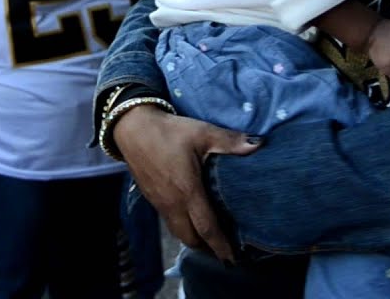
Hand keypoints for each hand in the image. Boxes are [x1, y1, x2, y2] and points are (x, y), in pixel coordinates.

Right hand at [113, 106, 261, 262]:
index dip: (221, 246)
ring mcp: (160, 203)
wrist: (131, 128)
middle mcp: (173, 203)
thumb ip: (230, 141)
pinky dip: (183, 226)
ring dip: (194, 238)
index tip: (233, 260)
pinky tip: (191, 217)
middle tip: (225, 249)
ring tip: (210, 237)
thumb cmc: (168, 131)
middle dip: (208, 248)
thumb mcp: (202, 133)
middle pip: (191, 238)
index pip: (207, 228)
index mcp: (188, 192)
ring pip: (178, 232)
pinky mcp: (152, 198)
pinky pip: (169, 221)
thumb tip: (258, 144)